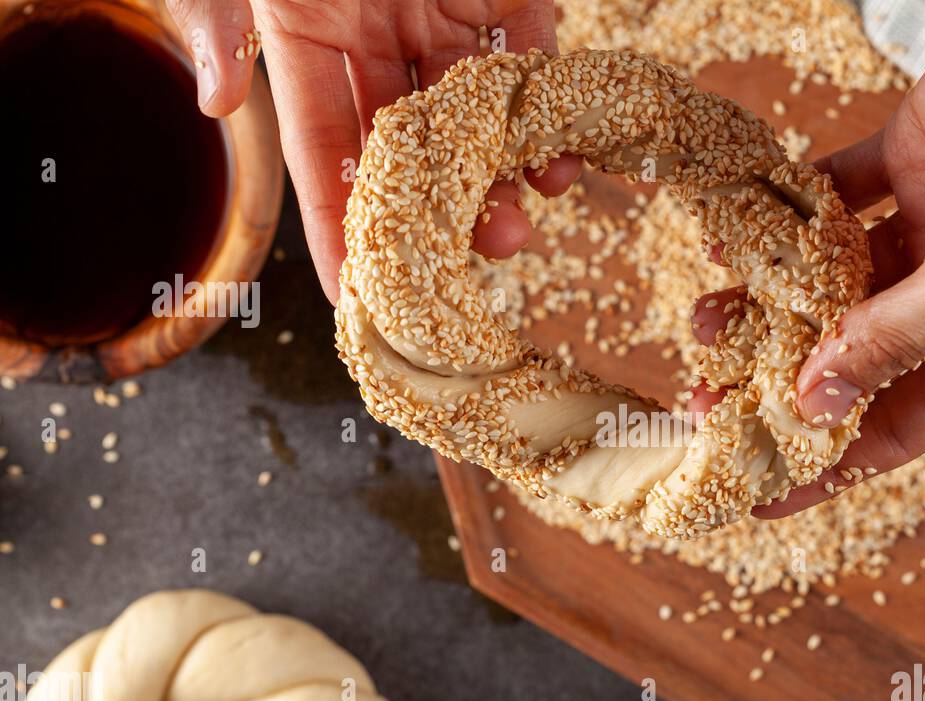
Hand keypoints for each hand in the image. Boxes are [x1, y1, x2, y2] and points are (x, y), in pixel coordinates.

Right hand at [166, 0, 581, 301]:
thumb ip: (223, 25)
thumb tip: (217, 108)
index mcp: (309, 41)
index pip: (323, 155)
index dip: (338, 228)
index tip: (356, 299)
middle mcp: (380, 41)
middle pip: (412, 152)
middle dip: (439, 217)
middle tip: (465, 262)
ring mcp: (448, 17)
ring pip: (477, 122)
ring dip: (499, 180)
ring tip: (517, 227)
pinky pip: (532, 61)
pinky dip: (548, 113)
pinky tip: (559, 161)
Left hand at [690, 0, 924, 517]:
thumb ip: (894, 340)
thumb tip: (814, 406)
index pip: (900, 427)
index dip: (830, 466)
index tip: (761, 497)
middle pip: (855, 361)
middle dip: (780, 384)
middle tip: (707, 402)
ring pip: (833, 287)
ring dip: (769, 308)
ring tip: (704, 325)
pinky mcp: (906, 167)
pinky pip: (831, 207)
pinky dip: (785, 224)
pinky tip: (735, 245)